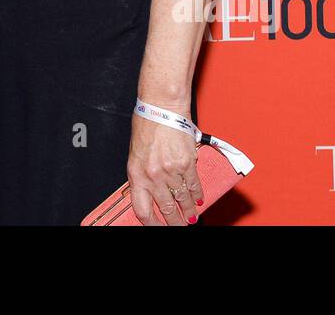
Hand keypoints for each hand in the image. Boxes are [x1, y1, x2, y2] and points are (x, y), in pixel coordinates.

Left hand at [127, 98, 202, 225]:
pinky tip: (198, 200)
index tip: (157, 227)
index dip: (151, 224)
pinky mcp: (187, 164)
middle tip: (179, 226)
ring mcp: (171, 171)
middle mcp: (153, 176)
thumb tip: (151, 193)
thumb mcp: (136, 154)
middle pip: (166, 210)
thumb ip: (143, 175)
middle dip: (175, 222)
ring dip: (188, 212)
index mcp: (136, 175)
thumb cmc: (146, 124)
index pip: (142, 211)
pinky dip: (197, 195)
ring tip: (191, 218)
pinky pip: (194, 186)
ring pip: (182, 200)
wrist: (161, 107)